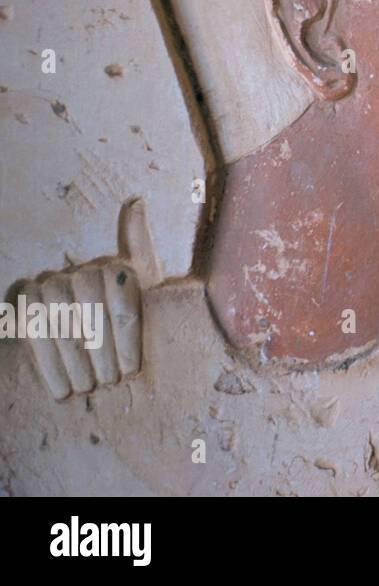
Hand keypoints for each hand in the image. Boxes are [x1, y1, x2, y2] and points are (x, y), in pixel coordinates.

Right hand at [10, 198, 156, 399]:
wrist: (90, 339)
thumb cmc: (125, 319)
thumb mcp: (144, 290)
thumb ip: (142, 251)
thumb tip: (135, 200)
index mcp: (114, 266)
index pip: (122, 299)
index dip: (128, 338)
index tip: (133, 369)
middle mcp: (78, 269)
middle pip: (91, 311)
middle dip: (102, 352)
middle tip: (111, 382)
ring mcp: (47, 282)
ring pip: (62, 322)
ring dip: (75, 361)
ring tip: (89, 388)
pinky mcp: (21, 298)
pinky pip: (33, 331)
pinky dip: (50, 364)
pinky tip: (62, 389)